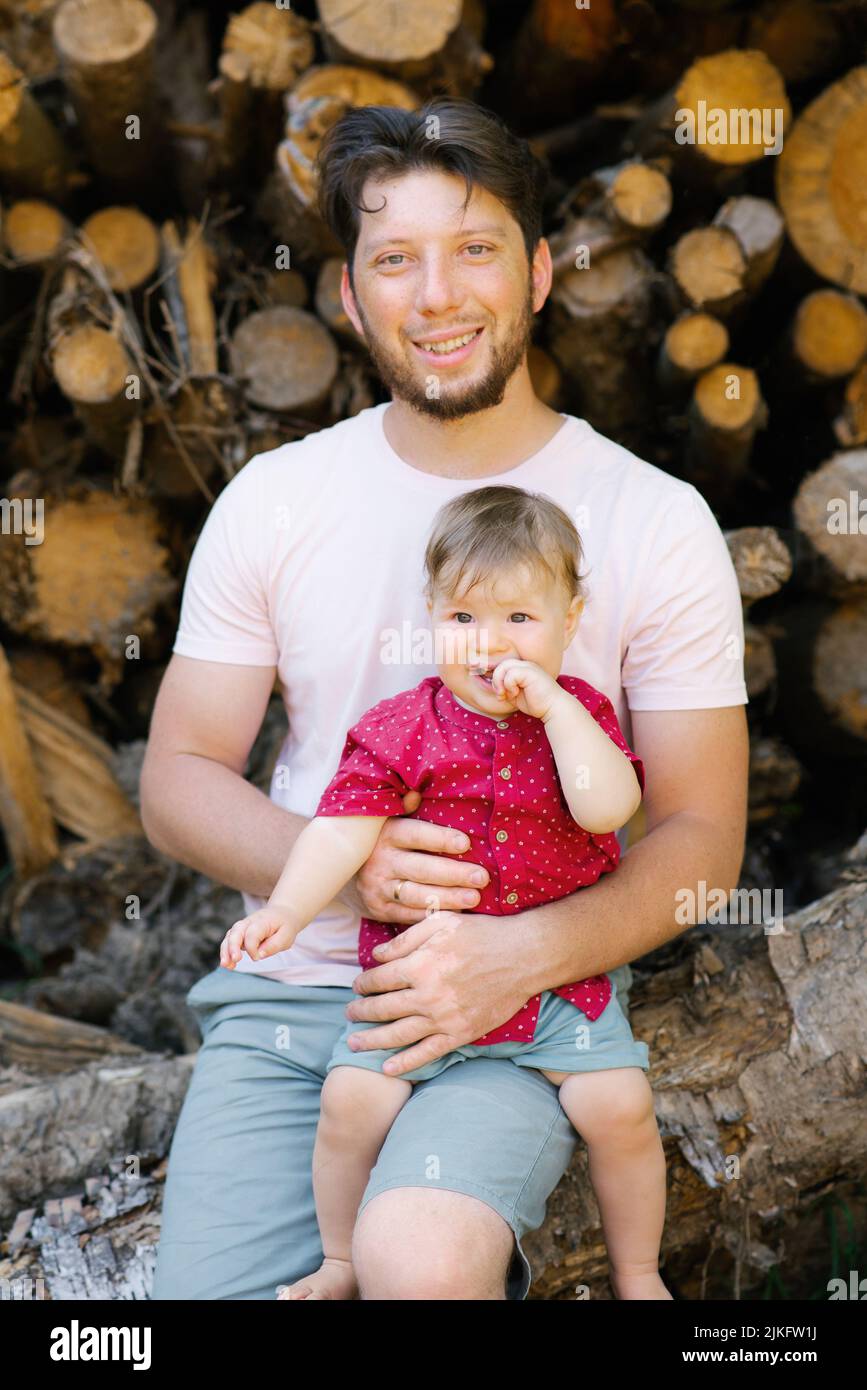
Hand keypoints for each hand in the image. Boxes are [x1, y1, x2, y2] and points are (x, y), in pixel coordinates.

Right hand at [220, 905, 298, 968]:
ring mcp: (242, 927)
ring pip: (230, 936)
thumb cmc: (285, 926)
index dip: (252, 948)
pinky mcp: (239, 934)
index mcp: (263, 921)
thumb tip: (259, 956)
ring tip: (225, 965)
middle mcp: (249, 922)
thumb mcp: (287, 935)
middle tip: (235, 960)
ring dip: (226, 951)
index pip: (252, 933)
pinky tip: (228, 965)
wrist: (283, 914)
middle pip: (236, 932)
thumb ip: (274, 945)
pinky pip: (229, 942)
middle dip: (233, 946)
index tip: (258, 958)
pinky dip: (226, 952)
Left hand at [342, 910, 533, 1075]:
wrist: (522, 957)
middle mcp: (427, 995)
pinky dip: (405, 1063)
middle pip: (382, 1009)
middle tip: (349, 1013)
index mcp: (419, 966)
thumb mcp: (441, 923)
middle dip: (360, 1012)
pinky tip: (388, 1068)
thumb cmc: (482, 934)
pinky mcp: (460, 1034)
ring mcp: (443, 1018)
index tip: (357, 985)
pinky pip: (427, 1053)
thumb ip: (405, 939)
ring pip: (397, 1035)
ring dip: (372, 1041)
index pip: (378, 979)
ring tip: (354, 1043)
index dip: (363, 983)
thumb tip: (376, 956)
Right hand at [348, 798, 489, 924]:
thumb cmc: (382, 838)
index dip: (440, 839)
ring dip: (448, 898)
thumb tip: (416, 793)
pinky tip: (457, 913)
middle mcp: (380, 862)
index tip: (466, 843)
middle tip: (481, 877)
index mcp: (386, 834)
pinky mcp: (381, 910)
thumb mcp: (388, 817)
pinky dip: (433, 915)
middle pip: (421, 869)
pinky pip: (409, 915)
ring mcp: (378, 888)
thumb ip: (404, 806)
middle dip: (453, 874)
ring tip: (474, 898)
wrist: (343, 869)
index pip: (415, 835)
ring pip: (417, 895)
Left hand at [488, 658, 561, 720]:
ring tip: (508, 695)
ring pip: (504, 666)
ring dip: (501, 682)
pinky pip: (511, 674)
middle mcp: (526, 665)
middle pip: (501, 664)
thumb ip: (505, 689)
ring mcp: (528, 667)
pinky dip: (509, 685)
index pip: (503, 667)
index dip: (496, 680)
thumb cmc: (537, 703)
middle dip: (496, 680)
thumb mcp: (515, 695)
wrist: (554, 708)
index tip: (500, 695)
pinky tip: (516, 693)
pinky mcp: (530, 672)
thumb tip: (494, 687)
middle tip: (501, 695)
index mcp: (523, 669)